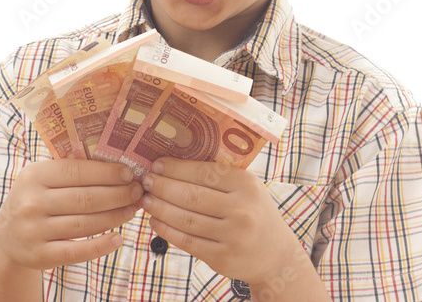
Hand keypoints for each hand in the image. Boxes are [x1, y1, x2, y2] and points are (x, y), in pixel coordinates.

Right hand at [0, 158, 142, 271]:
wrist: (6, 237)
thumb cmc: (34, 199)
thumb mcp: (41, 178)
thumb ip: (70, 170)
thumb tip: (116, 165)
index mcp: (34, 176)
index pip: (77, 172)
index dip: (107, 173)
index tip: (129, 173)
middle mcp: (31, 203)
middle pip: (85, 198)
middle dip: (117, 194)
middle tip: (137, 191)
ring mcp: (34, 231)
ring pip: (85, 224)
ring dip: (114, 217)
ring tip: (132, 210)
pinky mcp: (40, 255)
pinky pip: (77, 251)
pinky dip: (100, 246)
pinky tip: (118, 239)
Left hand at [140, 158, 308, 287]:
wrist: (275, 254)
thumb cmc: (254, 214)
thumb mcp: (247, 189)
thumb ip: (220, 178)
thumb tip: (174, 165)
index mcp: (246, 185)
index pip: (204, 173)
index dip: (176, 168)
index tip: (157, 164)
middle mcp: (241, 209)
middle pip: (192, 195)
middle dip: (163, 186)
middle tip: (146, 180)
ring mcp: (232, 236)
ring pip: (186, 219)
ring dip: (161, 208)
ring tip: (146, 199)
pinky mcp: (222, 257)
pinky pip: (187, 241)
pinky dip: (167, 230)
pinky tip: (155, 221)